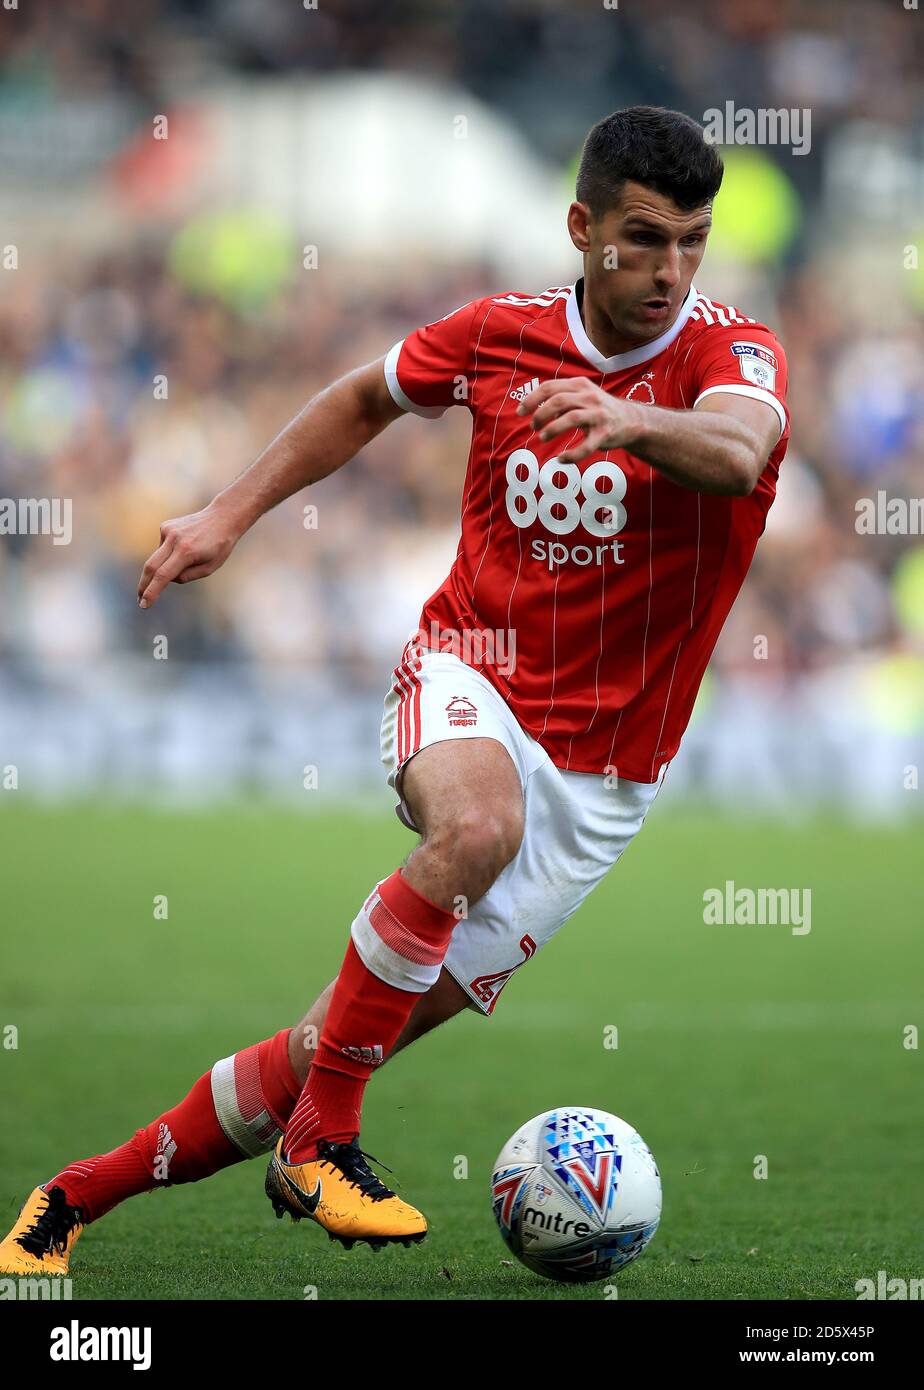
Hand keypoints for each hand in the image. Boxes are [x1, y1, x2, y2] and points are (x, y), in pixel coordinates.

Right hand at [137, 501, 243, 608]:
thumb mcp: (209, 568)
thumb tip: (167, 578)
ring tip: (191, 557)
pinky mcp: (165, 526)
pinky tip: (186, 545)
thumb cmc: (219, 546)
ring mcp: (168, 530)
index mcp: (187, 551)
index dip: (152, 592)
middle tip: (140, 600)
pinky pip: (163, 548)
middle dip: (144, 585)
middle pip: (151, 566)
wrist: (223, 518)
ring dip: (166, 565)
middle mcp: (174, 539)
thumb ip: (187, 576)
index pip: (163, 576)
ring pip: (158, 558)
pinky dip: (171, 553)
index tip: (144, 604)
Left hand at [516, 378, 641, 462]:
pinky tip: (562, 458)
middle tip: (533, 427)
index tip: (520, 412)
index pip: (549, 387)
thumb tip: (535, 409)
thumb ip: (561, 398)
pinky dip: (572, 454)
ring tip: (543, 438)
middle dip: (540, 415)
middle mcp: (589, 397)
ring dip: (552, 429)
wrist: (631, 420)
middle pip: (557, 401)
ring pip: (570, 418)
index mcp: (580, 384)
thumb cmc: (599, 409)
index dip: (531, 399)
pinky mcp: (605, 433)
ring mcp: (598, 415)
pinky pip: (586, 446)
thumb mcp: (581, 395)